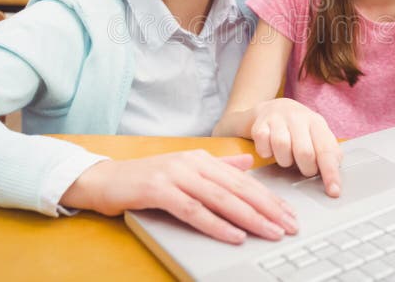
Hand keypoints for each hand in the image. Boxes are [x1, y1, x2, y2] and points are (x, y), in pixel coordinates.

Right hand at [60, 150, 297, 244]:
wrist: (105, 180)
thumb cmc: (146, 179)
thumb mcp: (186, 169)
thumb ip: (218, 166)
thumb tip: (247, 164)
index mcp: (202, 159)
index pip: (244, 181)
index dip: (269, 197)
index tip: (289, 213)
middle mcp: (192, 164)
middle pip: (238, 189)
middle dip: (267, 208)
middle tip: (289, 226)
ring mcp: (175, 175)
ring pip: (221, 199)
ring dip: (249, 218)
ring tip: (270, 232)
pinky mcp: (159, 190)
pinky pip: (193, 211)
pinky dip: (216, 224)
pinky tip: (234, 235)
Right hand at [250, 98, 341, 196]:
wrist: (274, 107)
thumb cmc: (300, 128)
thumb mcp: (317, 134)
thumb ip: (328, 152)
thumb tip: (335, 175)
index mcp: (316, 122)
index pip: (327, 150)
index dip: (330, 173)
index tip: (333, 191)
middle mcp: (297, 118)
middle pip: (304, 152)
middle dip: (306, 168)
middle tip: (305, 168)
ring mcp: (277, 120)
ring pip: (282, 148)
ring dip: (285, 161)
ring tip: (288, 157)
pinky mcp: (259, 125)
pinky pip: (263, 147)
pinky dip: (267, 154)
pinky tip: (271, 151)